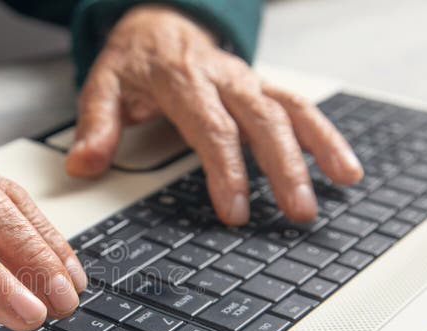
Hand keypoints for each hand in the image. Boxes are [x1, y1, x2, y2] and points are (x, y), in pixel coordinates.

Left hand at [66, 5, 362, 224]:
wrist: (157, 24)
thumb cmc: (133, 61)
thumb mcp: (103, 85)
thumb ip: (95, 125)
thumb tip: (82, 166)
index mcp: (182, 79)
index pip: (211, 128)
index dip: (227, 171)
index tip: (236, 211)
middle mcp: (222, 78)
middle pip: (261, 119)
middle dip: (284, 167)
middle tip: (297, 211)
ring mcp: (246, 81)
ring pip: (290, 108)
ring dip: (318, 147)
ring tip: (340, 184)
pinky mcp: (261, 87)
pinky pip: (299, 106)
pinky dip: (325, 135)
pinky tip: (344, 166)